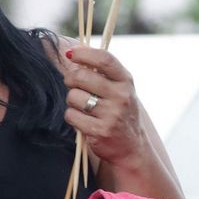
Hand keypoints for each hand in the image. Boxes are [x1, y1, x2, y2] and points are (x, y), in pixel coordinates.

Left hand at [62, 45, 148, 167]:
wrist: (130, 146)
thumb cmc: (117, 111)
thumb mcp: (116, 88)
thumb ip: (98, 72)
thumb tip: (69, 52)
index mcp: (125, 80)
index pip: (104, 59)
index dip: (84, 53)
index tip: (70, 53)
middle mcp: (121, 95)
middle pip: (81, 76)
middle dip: (70, 80)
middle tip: (73, 85)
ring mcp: (112, 113)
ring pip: (73, 97)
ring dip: (71, 101)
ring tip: (83, 107)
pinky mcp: (100, 130)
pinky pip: (71, 115)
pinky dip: (72, 117)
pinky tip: (83, 120)